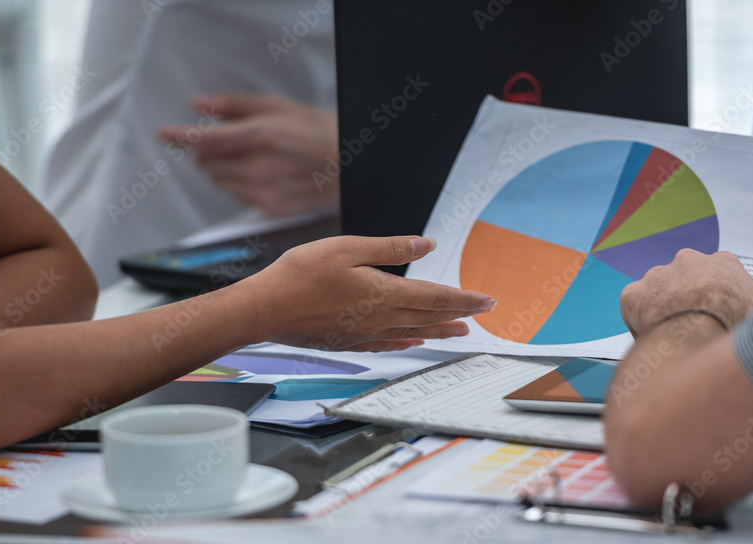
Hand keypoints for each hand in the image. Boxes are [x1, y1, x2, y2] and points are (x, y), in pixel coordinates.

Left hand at [158, 93, 338, 216]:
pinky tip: (262, 174)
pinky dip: (238, 183)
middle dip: (206, 151)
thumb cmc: (319, 131)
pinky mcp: (273, 209)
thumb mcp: (281, 107)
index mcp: (265, 135)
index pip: (208, 139)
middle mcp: (264, 166)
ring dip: (222, 168)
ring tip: (251, 157)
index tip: (163, 133)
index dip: (180, 135)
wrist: (353, 165)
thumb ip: (236, 105)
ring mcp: (268, 190)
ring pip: (219, 180)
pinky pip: (237, 196)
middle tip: (225, 142)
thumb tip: (199, 105)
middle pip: (207, 162)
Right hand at [241, 235, 496, 351]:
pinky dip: (405, 342)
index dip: (464, 299)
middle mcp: (380, 319)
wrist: (265, 309)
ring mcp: (364, 334)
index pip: (435, 297)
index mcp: (384, 294)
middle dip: (459, 315)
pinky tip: (411, 342)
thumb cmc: (300, 275)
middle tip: (482, 315)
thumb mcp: (347, 248)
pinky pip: (386, 344)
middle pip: (428, 317)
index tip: (487, 301)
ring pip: (412, 333)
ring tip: (458, 332)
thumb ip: (389, 249)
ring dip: (438, 331)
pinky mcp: (348, 342)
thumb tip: (427, 245)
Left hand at [620, 250, 752, 336]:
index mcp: (722, 262)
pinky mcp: (634, 294)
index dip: (718, 297)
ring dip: (664, 310)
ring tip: (675, 336)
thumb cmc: (737, 323)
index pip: (719, 274)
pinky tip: (653, 336)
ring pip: (659, 293)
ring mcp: (658, 275)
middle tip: (695, 326)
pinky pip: (635, 306)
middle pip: (687, 281)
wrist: (699, 336)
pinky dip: (640, 319)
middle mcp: (687, 261)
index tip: (719, 314)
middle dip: (690, 300)